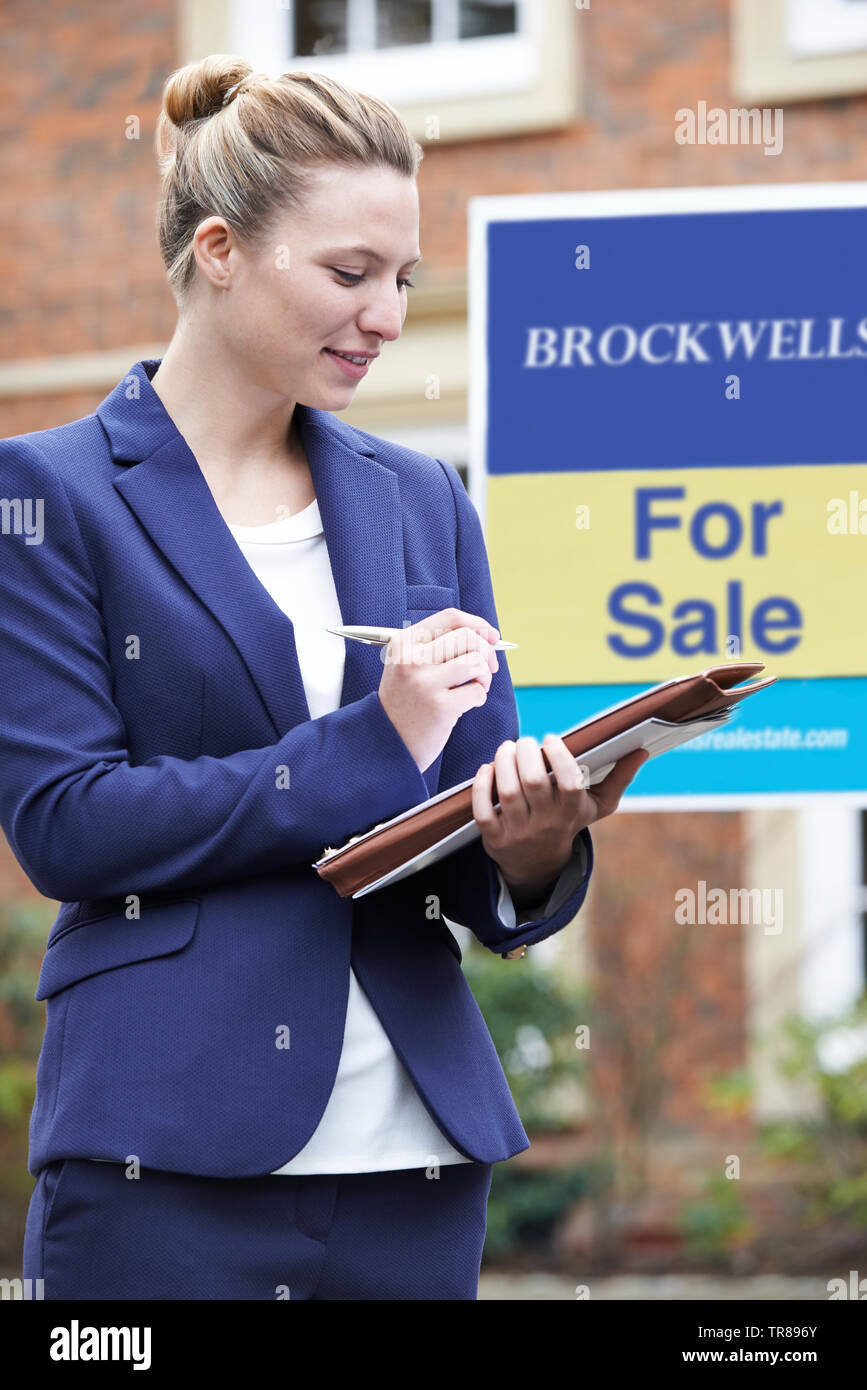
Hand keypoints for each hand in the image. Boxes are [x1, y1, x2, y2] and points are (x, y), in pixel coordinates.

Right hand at [377, 608, 500, 772]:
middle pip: (468, 637)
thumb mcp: (409, 664)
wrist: (387, 740)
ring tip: (475, 687)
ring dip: (484, 676)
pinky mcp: (441, 707)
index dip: (477, 624)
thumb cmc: (407, 701)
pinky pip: (478, 691)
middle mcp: (412, 659)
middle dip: (486, 652)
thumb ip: (439, 646)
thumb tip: (487, 636)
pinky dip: (479, 697)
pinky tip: (465, 705)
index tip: (491, 636)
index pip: (450, 618)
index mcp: (404, 643)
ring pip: (476, 662)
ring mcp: (425, 683)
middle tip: (487, 669)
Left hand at [472, 736, 649, 901]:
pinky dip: (481, 785)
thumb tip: (642, 751)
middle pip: (533, 782)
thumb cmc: (568, 821)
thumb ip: (619, 778)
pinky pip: (482, 810)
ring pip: (506, 792)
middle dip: (525, 753)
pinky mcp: (493, 837)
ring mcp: (519, 832)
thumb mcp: (597, 805)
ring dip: (503, 762)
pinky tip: (487, 768)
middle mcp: (546, 823)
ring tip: (506, 749)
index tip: (552, 739)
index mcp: (572, 812)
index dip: (559, 757)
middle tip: (525, 742)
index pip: (569, 783)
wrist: (538, 864)